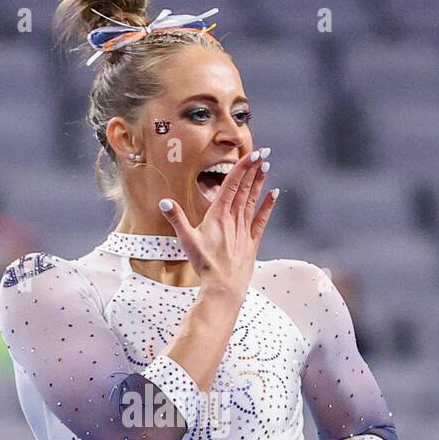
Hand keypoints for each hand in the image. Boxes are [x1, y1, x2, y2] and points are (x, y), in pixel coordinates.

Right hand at [158, 150, 277, 296]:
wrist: (223, 287)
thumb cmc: (204, 265)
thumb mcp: (186, 241)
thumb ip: (177, 219)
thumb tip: (164, 202)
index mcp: (218, 215)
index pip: (232, 185)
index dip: (242, 168)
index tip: (251, 154)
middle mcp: (234, 219)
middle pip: (244, 189)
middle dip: (253, 169)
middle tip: (262, 152)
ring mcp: (244, 229)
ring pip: (253, 200)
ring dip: (259, 182)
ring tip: (266, 166)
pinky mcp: (251, 241)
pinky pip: (261, 219)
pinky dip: (268, 205)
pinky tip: (274, 193)